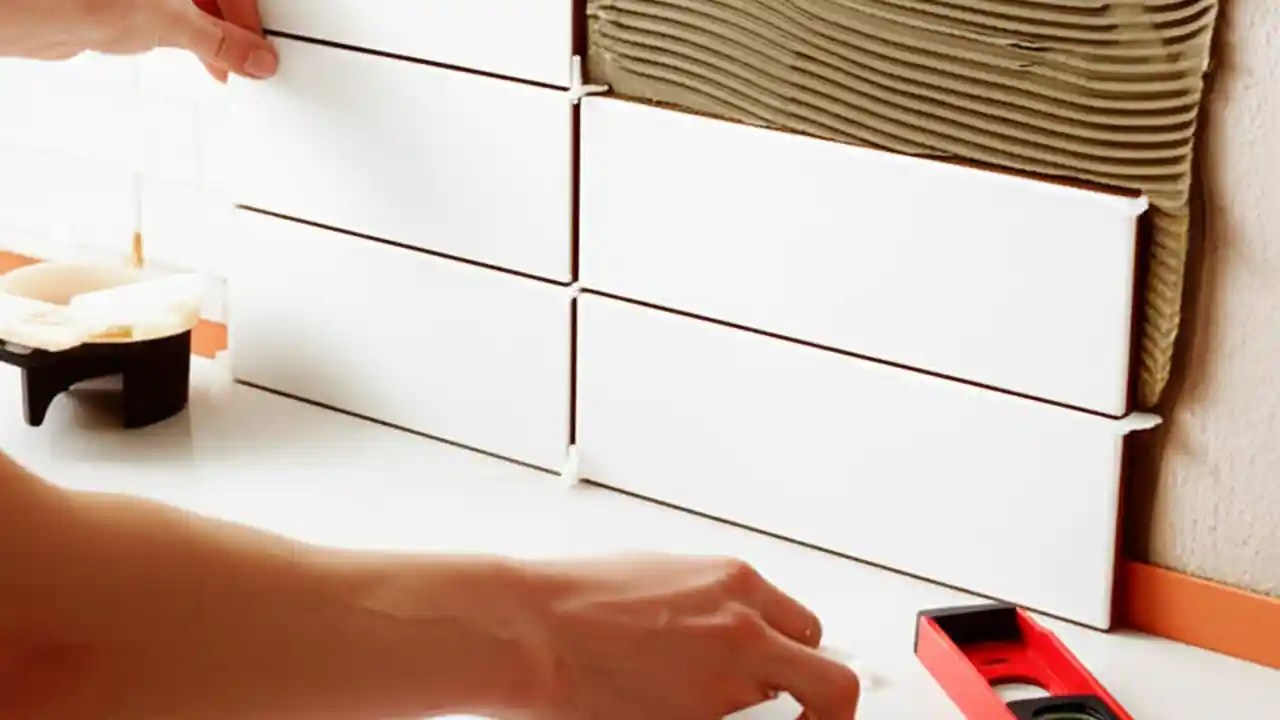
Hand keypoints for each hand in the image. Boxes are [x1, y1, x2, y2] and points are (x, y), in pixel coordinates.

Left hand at [66, 0, 275, 79]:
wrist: (37, 10)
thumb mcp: (174, 22)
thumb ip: (222, 43)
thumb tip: (255, 59)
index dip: (249, 18)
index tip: (260, 49)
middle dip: (232, 29)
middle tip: (247, 61)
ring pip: (194, 5)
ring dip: (213, 37)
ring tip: (225, 66)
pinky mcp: (128, 1)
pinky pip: (172, 15)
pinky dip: (189, 36)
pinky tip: (198, 57)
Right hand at [521, 554, 860, 719]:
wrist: (534, 630)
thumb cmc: (576, 599)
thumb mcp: (662, 574)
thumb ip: (711, 600)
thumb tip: (728, 622)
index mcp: (736, 584)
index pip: (807, 630)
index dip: (800, 661)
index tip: (797, 681)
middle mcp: (743, 630)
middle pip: (827, 678)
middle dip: (818, 704)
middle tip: (801, 718)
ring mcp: (725, 683)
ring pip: (777, 711)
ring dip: (758, 712)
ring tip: (707, 703)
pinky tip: (678, 710)